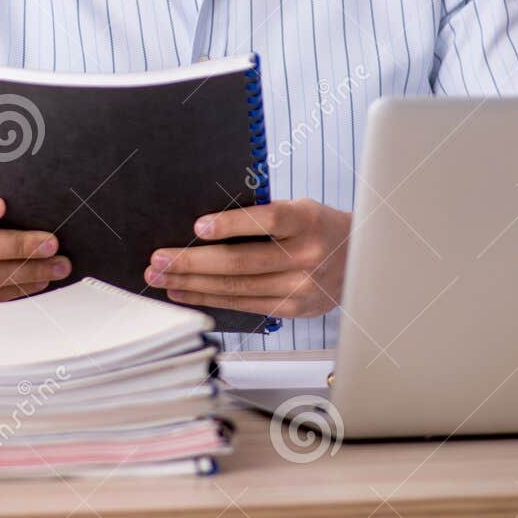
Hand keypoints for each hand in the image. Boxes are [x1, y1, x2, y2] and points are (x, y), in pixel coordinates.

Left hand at [144, 197, 350, 318]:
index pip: (267, 220)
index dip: (231, 224)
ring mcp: (300, 287)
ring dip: (192, 284)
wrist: (360, 260)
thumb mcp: (301, 208)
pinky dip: (208, 299)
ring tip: (160, 277)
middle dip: (193, 262)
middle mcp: (305, 255)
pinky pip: (242, 305)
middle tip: (158, 259)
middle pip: (241, 262)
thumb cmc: (318, 227)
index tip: (198, 227)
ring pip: (236, 287)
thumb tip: (205, 224)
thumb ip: (263, 214)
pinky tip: (183, 293)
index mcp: (307, 220)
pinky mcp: (292, 309)